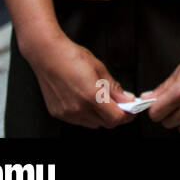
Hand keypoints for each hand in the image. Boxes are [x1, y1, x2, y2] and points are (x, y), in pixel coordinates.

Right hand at [22, 35, 136, 129]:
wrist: (47, 55)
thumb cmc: (71, 57)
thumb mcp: (100, 68)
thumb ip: (114, 87)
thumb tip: (126, 98)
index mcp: (91, 96)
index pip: (115, 118)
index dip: (127, 115)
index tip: (132, 110)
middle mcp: (78, 108)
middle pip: (105, 123)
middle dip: (116, 116)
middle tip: (120, 105)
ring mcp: (67, 113)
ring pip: (92, 124)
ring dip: (101, 117)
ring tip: (102, 101)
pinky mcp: (58, 114)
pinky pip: (78, 121)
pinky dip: (87, 115)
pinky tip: (87, 102)